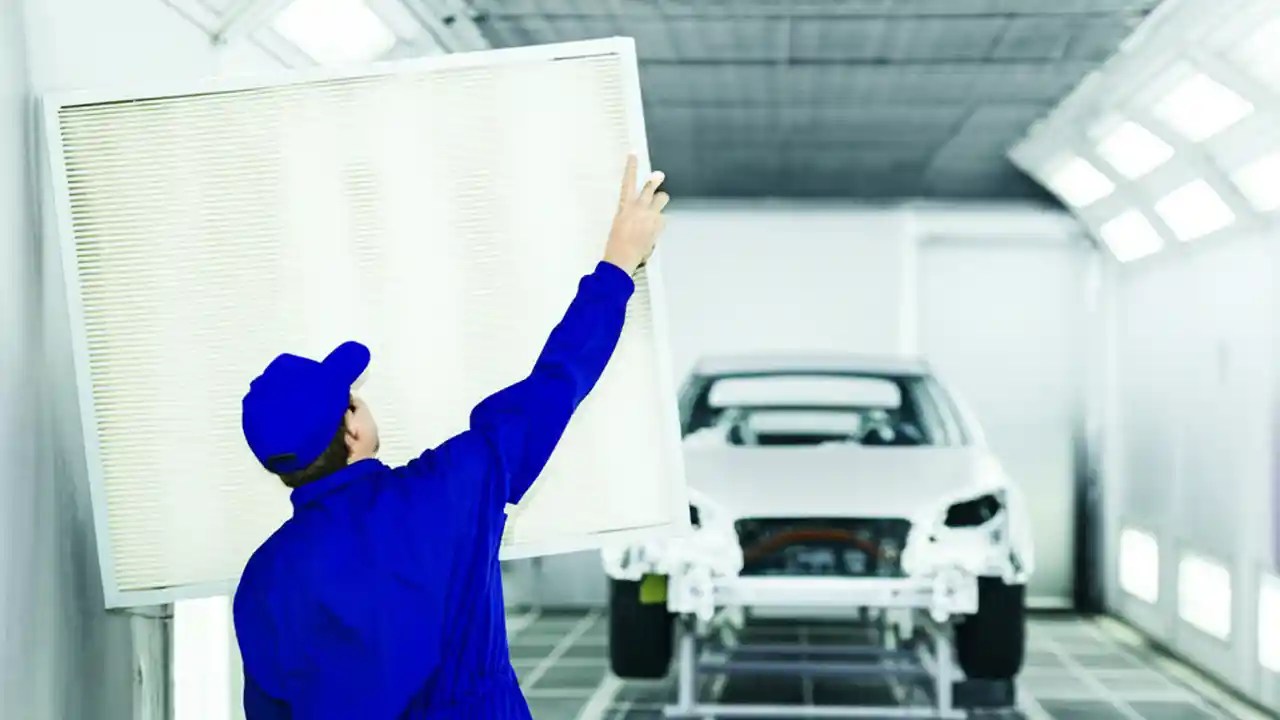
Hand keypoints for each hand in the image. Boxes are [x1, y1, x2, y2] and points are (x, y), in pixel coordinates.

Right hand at [604, 154, 669, 274]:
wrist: (621, 259)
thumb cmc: (617, 244)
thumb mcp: (620, 224)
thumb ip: (632, 214)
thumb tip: (645, 211)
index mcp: (624, 206)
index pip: (628, 181)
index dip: (631, 167)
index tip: (633, 154)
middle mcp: (638, 207)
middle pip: (651, 187)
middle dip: (655, 181)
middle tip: (658, 176)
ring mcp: (649, 215)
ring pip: (662, 198)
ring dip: (660, 202)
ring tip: (655, 211)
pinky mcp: (658, 224)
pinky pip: (664, 218)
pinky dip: (660, 223)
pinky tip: (653, 232)